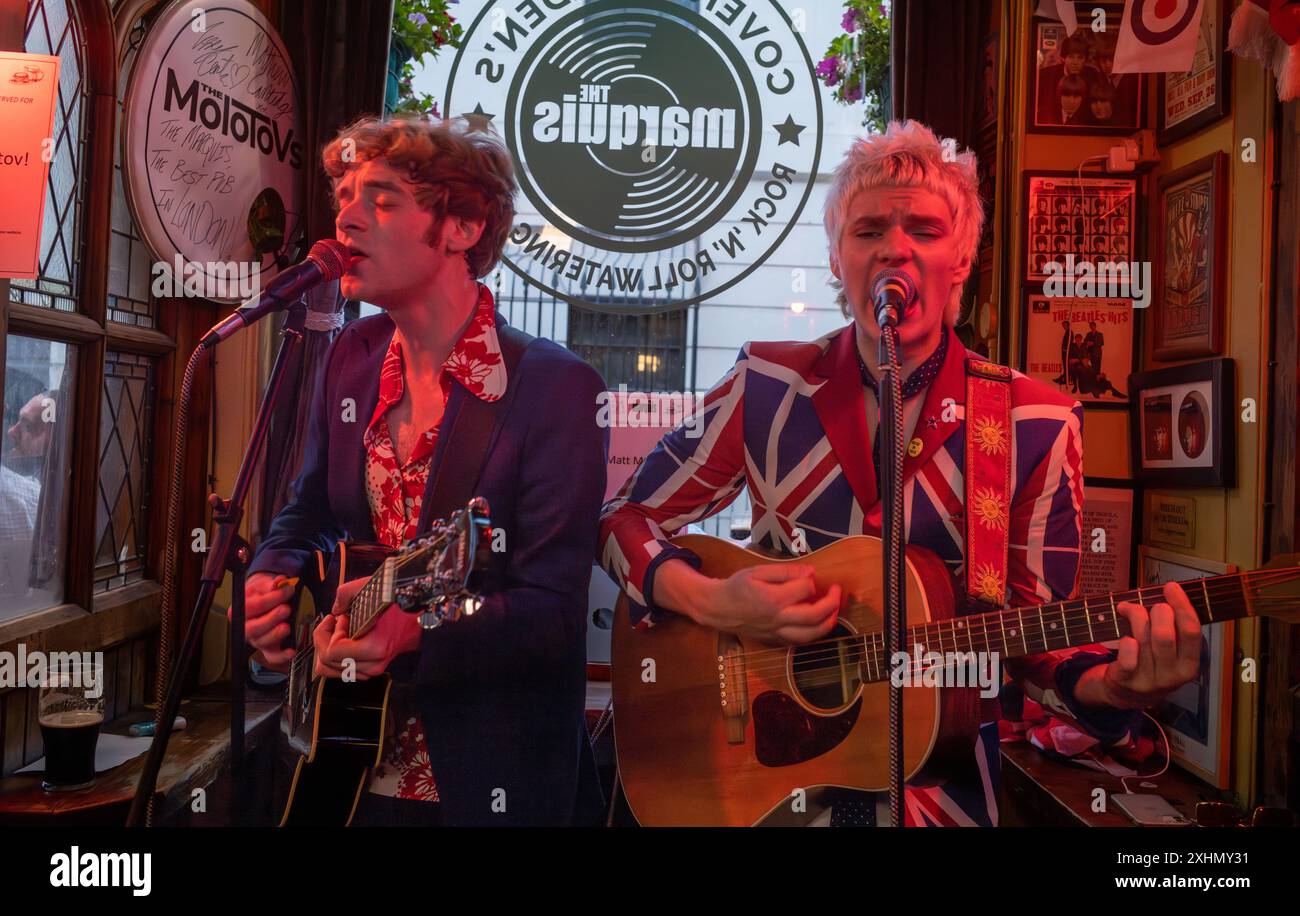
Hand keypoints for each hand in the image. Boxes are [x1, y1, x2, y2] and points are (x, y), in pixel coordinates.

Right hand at [237, 571, 297, 670]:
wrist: (264, 599)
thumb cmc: (262, 593)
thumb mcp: (264, 584)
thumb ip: (272, 584)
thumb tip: (280, 581)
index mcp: (240, 609)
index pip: (252, 606)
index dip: (271, 599)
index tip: (287, 590)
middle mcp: (246, 626)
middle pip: (252, 628)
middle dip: (270, 619)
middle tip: (285, 609)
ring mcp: (256, 639)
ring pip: (262, 642)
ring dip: (275, 635)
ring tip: (286, 626)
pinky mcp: (268, 648)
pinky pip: (272, 656)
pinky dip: (282, 656)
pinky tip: (291, 650)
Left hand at [312, 577, 422, 679]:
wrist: (422, 607)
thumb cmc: (397, 596)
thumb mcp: (367, 587)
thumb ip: (342, 596)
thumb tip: (335, 611)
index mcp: (374, 647)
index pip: (331, 652)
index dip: (327, 632)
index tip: (340, 617)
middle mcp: (374, 663)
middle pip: (327, 665)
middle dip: (324, 641)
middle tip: (335, 622)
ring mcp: (375, 668)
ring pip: (332, 671)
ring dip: (330, 650)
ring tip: (341, 630)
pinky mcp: (374, 668)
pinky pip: (344, 670)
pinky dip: (339, 656)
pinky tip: (348, 638)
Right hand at [693, 563, 840, 643]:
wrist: (717, 608)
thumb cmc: (737, 587)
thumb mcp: (758, 571)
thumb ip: (785, 571)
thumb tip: (810, 572)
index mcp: (773, 599)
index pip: (805, 589)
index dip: (811, 580)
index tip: (809, 574)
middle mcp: (777, 619)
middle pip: (814, 616)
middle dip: (832, 602)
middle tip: (837, 590)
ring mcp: (777, 632)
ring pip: (811, 635)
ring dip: (828, 623)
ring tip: (834, 610)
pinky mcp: (775, 639)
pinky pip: (800, 641)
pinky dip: (813, 633)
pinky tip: (817, 623)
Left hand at [1078, 581, 1201, 708]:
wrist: (1126, 694)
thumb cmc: (1149, 662)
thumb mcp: (1170, 651)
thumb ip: (1173, 627)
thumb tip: (1170, 592)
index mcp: (1189, 665)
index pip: (1192, 632)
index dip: (1182, 606)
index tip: (1172, 587)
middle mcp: (1172, 676)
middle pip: (1166, 635)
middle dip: (1157, 612)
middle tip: (1149, 606)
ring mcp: (1149, 680)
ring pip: (1144, 639)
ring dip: (1135, 617)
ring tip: (1127, 608)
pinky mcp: (1126, 681)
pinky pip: (1128, 657)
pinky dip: (1126, 641)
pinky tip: (1125, 635)